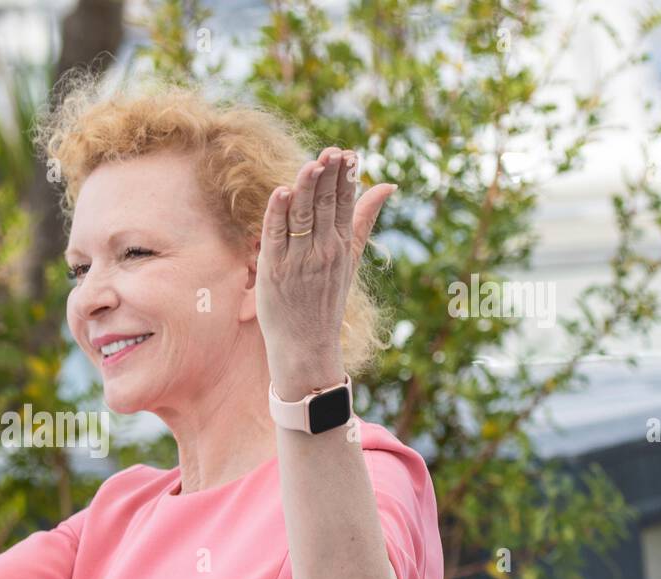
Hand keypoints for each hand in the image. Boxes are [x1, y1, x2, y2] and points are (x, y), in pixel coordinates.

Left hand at [256, 147, 394, 389]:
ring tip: (312, 164)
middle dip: (328, 176)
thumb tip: (386, 184)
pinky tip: (282, 193)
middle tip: (331, 151)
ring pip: (301, 215)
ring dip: (305, 188)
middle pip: (324, 205)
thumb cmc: (325, 301)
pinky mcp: (274, 269)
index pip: (344, 203)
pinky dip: (277, 213)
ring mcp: (298, 260)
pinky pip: (275, 235)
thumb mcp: (350, 259)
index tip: (347, 153)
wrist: (306, 345)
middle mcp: (323, 250)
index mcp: (342, 246)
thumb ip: (363, 220)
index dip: (345, 178)